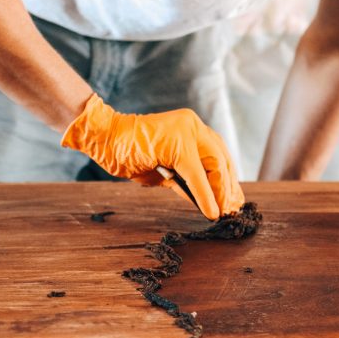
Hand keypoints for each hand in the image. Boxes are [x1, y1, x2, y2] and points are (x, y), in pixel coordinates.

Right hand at [61, 94, 244, 219]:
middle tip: (233, 209)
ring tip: (223, 211)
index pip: (218, 154)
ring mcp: (186, 131)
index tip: (232, 199)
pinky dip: (204, 194)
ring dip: (220, 191)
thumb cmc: (130, 154)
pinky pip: (196, 174)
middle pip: (221, 159)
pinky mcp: (177, 144)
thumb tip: (207, 200)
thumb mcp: (165, 171)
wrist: (105, 139)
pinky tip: (210, 210)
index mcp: (191, 128)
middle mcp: (192, 125)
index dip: (227, 179)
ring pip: (213, 165)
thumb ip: (186, 180)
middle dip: (228, 187)